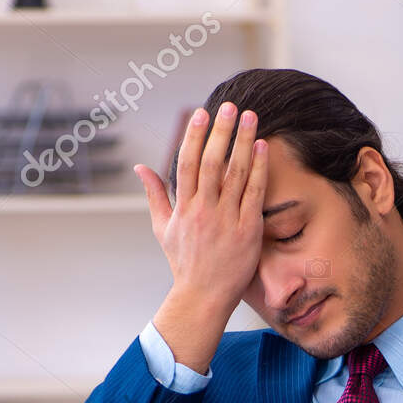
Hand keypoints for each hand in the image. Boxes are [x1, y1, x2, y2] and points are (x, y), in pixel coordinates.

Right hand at [135, 102, 266, 318]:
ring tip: (250, 117)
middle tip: (230, 106)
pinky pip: (254, 194)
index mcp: (183, 208)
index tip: (202, 113)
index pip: (188, 163)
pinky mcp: (248, 230)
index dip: (195, 136)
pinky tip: (262, 147)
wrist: (204, 297)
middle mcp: (204, 211)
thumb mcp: (163, 229)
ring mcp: (227, 220)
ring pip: (235, 173)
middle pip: (213, 162)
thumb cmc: (184, 263)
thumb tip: (140, 167)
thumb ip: (154, 195)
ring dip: (243, 142)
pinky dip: (258, 169)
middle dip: (221, 132)